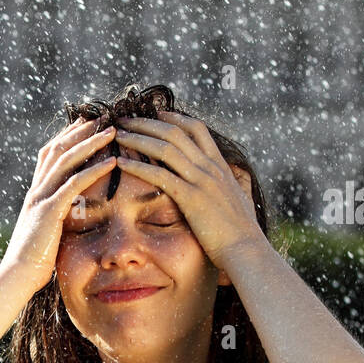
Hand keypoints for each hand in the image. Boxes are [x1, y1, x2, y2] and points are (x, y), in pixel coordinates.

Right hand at [0, 119, 116, 295]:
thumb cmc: (32, 262)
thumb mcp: (45, 234)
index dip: (67, 136)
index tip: (87, 123)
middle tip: (102, 115)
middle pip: (57, 148)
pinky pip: (74, 183)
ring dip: (91, 142)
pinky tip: (112, 161)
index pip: (49, 155)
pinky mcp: (49, 211)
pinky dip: (94, 169)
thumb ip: (54, 219)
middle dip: (80, 130)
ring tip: (113, 130)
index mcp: (35, 193)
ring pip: (66, 160)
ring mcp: (41, 198)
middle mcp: (36, 190)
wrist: (17, 277)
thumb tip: (67, 217)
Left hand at [112, 110, 264, 269]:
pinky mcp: (191, 198)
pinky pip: (160, 176)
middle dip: (147, 123)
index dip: (174, 118)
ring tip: (118, 135)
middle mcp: (210, 168)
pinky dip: (138, 166)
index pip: (197, 129)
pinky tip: (121, 163)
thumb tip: (229, 178)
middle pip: (175, 133)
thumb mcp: (238, 198)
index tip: (155, 113)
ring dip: (137, 138)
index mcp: (220, 165)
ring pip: (165, 149)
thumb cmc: (240, 230)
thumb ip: (229, 184)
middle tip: (126, 119)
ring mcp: (201, 181)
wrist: (246, 249)